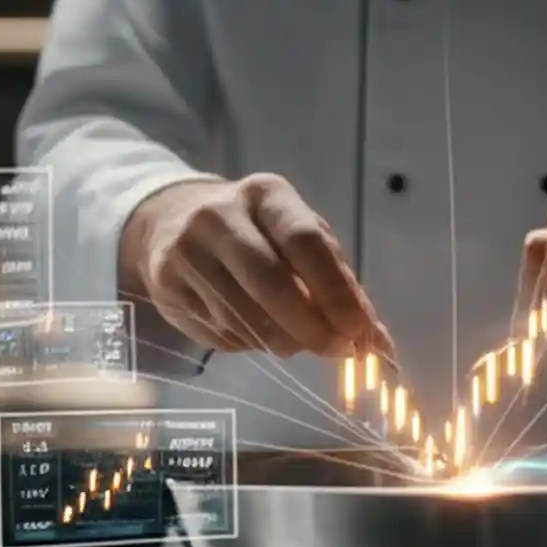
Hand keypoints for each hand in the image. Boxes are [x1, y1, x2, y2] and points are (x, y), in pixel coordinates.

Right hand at [120, 173, 393, 359]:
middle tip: (336, 351)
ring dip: (283, 341)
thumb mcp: (303, 241)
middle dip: (310, 327)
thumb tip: (380, 345)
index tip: (358, 329)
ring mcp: (186, 251)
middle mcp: (219, 216)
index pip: (304, 242)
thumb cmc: (260, 235)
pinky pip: (221, 333)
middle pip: (270, 282)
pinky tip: (256, 330)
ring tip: (297, 340)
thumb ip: (343, 286)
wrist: (172, 222)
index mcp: (265, 195)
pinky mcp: (167, 286)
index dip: (335, 291)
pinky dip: (250, 344)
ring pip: (246, 317)